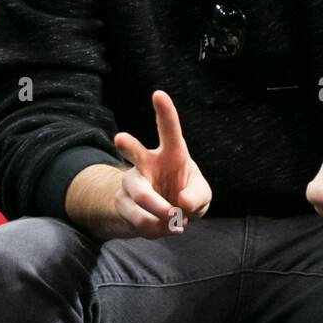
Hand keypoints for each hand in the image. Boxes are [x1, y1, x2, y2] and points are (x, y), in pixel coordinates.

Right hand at [110, 90, 211, 237]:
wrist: (164, 217)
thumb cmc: (187, 195)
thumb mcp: (202, 196)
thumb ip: (198, 196)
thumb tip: (181, 203)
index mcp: (172, 152)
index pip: (168, 128)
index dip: (164, 111)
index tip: (158, 94)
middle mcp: (147, 163)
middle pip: (135, 153)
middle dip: (128, 146)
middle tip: (120, 138)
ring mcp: (131, 182)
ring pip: (140, 195)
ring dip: (161, 211)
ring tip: (174, 219)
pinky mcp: (122, 203)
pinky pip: (139, 219)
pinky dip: (156, 228)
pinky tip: (165, 227)